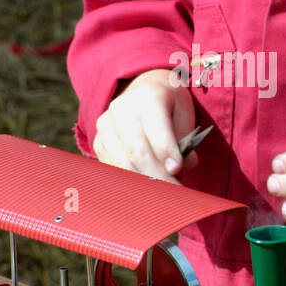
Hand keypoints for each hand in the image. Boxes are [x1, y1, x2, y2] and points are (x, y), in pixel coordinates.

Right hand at [93, 68, 198, 182]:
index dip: (166, 152)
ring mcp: (106, 126)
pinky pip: (112, 168)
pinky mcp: (98, 142)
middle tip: (174, 192)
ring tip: (162, 194)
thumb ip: (185, 138)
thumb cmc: (168, 106)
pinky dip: (129, 181)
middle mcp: (122, 109)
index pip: (156, 129)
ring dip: (143, 182)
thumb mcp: (184, 114)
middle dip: (157, 175)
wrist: (143, 91)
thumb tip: (186, 164)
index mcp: (148, 97)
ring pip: (122, 163)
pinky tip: (144, 188)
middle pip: (137, 151)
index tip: (177, 170)